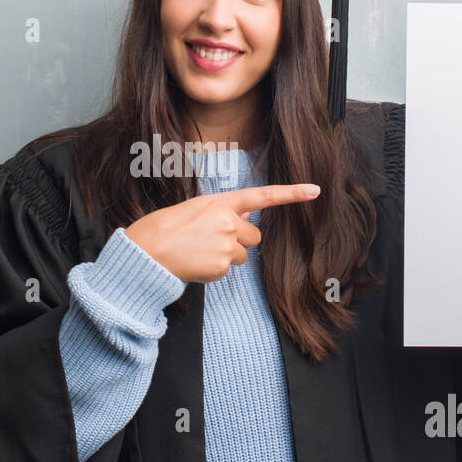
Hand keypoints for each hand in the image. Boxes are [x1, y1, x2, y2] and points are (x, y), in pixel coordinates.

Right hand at [125, 183, 320, 283]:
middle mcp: (229, 222)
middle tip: (210, 241)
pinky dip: (213, 270)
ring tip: (198, 252)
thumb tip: (247, 218)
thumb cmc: (165, 227)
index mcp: (221, 202)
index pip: (262, 196)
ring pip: (241, 255)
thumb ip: (223, 212)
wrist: (147, 252)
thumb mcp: (196, 209)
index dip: (291, 194)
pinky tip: (195, 263)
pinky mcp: (222, 267)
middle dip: (239, 240)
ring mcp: (227, 246)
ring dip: (226, 256)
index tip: (315, 190)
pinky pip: (227, 271)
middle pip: (253, 236)